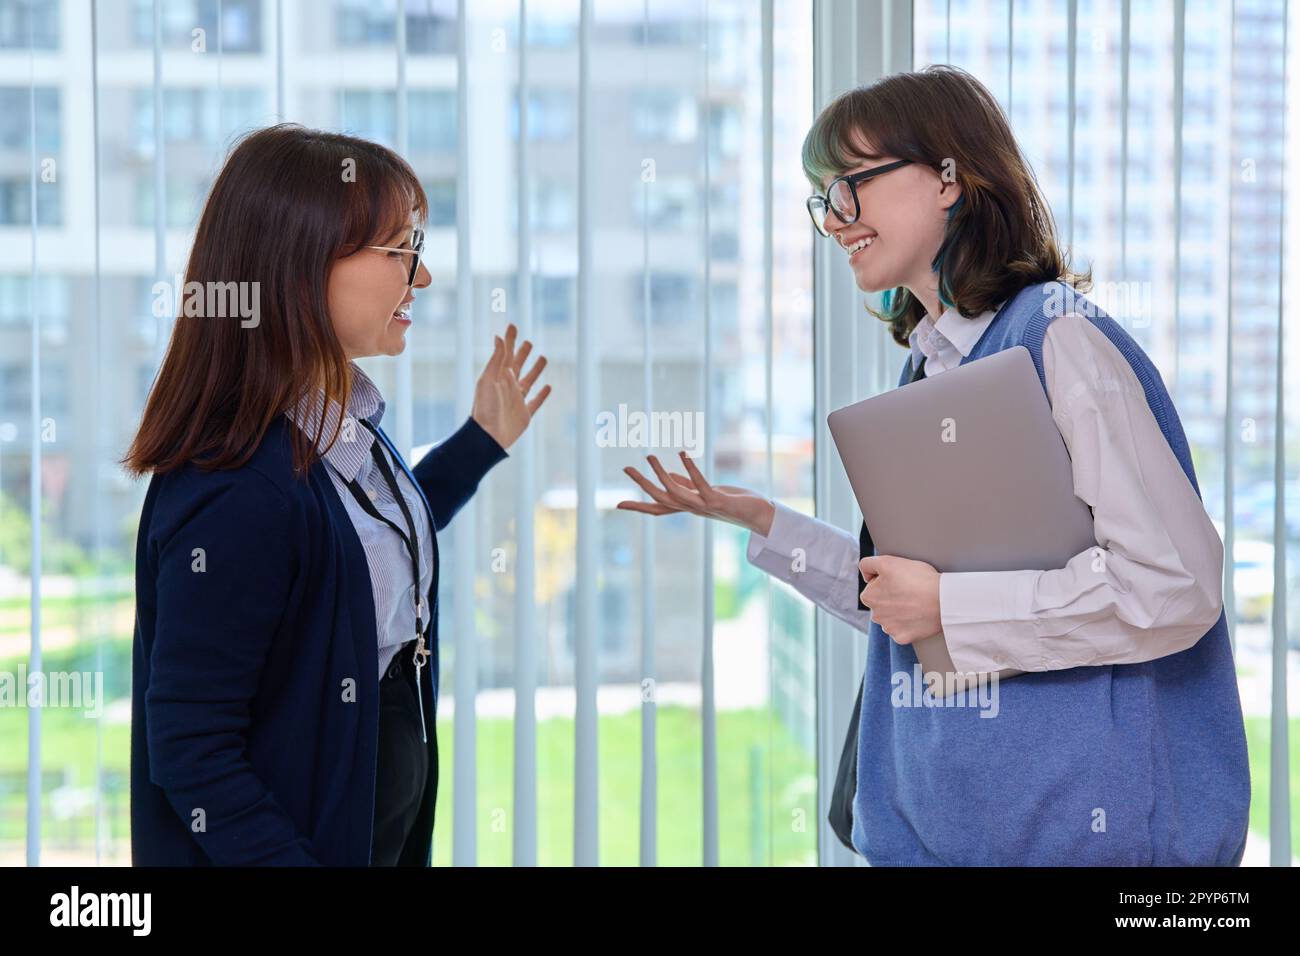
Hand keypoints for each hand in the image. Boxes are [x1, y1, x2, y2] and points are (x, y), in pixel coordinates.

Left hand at [471, 323, 550, 450]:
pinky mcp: (524, 414)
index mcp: (499, 377)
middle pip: (518, 366)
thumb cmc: (485, 407)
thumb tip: (499, 337)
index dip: (510, 340)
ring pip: (529, 381)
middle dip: (522, 353)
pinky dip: (542, 395)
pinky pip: (535, 402)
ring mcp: (517, 400)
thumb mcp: (489, 380)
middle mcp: (508, 386)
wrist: (488, 436)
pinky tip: (548, 387)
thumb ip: (496, 359)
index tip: (512, 326)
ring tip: (544, 358)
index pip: (506, 354)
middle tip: (528, 342)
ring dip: (536, 370)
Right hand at [617, 451, 775, 536]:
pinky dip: (689, 469)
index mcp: (687, 508)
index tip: (618, 504)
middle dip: (642, 484)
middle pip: (660, 498)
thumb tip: (669, 475)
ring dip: (661, 473)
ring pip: (675, 492)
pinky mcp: (717, 501)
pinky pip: (699, 484)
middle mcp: (692, 510)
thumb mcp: (706, 492)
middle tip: (625, 469)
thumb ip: (687, 485)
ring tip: (649, 455)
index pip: (657, 508)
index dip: (638, 506)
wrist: (759, 516)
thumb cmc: (734, 503)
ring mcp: (703, 507)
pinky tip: (682, 453)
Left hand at [858, 555, 943, 644]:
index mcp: (868, 597)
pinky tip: (918, 615)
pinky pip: (903, 630)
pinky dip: (910, 624)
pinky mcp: (902, 638)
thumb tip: (865, 575)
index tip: (900, 580)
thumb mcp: (888, 561)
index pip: (873, 585)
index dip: (887, 579)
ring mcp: (889, 628)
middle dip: (892, 596)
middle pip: (882, 602)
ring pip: (892, 616)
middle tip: (910, 590)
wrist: (944, 600)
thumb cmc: (918, 579)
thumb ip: (868, 564)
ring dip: (900, 611)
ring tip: (916, 602)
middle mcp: (875, 615)